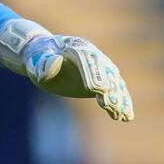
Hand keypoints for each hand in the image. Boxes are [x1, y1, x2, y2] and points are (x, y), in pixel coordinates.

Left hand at [0, 20, 133, 121]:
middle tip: (110, 105)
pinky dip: (122, 102)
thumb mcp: (36, 59)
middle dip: (108, 88)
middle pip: (104, 71)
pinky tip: (127, 116)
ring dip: (119, 98)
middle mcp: (92, 55)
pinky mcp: (103, 79)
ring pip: (114, 81)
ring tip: (122, 115)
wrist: (45, 54)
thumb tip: (56, 62)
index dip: (91, 73)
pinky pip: (116, 89)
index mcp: (75, 46)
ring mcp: (100, 67)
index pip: (86, 58)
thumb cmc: (38, 57)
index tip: (94, 89)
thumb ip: (44, 62)